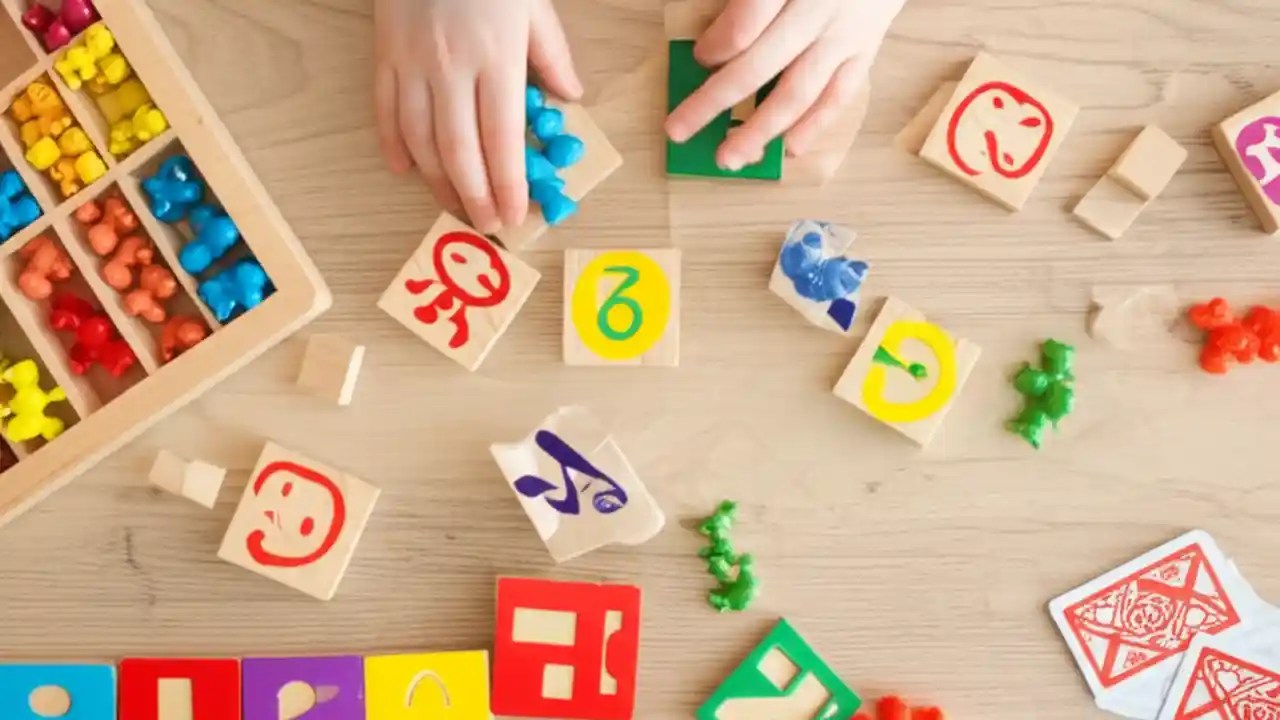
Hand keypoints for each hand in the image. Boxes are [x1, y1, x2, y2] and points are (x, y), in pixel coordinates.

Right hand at [374, 0, 582, 232]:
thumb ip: (551, 54)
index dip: (508, 182)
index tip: (515, 213)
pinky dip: (393, 144)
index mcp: (496, 57)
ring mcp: (412, 62)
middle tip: (487, 224)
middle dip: (475, 195)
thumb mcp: (533, 5)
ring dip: (437, 181)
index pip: (502, 137)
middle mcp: (451, 67)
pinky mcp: (383, 53)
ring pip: (420, 139)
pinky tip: (406, 171)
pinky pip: (384, 109)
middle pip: (459, 149)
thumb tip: (570, 98)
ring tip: (454, 208)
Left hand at [664, 0, 905, 170]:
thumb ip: (746, 2)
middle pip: (759, 66)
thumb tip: (715, 40)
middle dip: (714, 102)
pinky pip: (838, 95)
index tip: (700, 58)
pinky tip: (788, 150)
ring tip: (729, 158)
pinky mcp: (865, 50)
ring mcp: (844, 34)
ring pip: (797, 92)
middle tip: (678, 130)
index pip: (744, 26)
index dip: (716, 48)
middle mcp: (817, 10)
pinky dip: (813, 125)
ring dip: (760, 130)